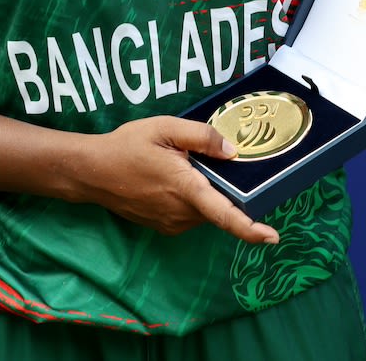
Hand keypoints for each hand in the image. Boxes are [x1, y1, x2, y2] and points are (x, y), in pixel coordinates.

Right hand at [79, 116, 279, 245]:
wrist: (92, 172)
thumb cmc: (127, 145)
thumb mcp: (164, 128)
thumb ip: (201, 136)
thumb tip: (232, 152)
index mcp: (186, 188)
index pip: (224, 214)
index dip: (250, 229)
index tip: (272, 237)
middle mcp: (181, 213)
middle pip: (218, 206)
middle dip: (221, 188)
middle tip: (199, 161)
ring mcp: (172, 223)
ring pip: (204, 210)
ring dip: (203, 192)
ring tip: (178, 166)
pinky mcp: (163, 226)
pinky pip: (189, 214)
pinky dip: (190, 198)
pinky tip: (169, 179)